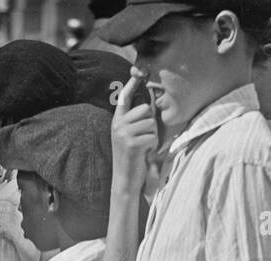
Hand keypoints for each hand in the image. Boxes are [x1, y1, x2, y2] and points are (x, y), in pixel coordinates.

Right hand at [112, 69, 157, 190]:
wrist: (124, 180)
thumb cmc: (132, 158)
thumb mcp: (129, 136)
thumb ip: (135, 121)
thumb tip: (149, 106)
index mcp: (117, 121)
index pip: (124, 98)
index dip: (132, 84)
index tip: (138, 70)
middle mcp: (118, 125)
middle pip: (144, 110)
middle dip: (150, 124)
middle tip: (144, 138)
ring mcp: (123, 134)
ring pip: (150, 123)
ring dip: (152, 136)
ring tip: (144, 146)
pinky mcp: (131, 144)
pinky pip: (152, 136)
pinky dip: (153, 146)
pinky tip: (144, 153)